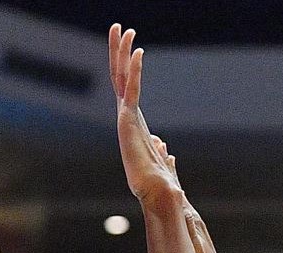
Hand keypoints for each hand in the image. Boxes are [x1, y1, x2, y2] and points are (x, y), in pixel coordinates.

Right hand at [108, 24, 180, 205]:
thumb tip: (165, 148)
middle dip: (117, 51)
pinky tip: (138, 53)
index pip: (127, 88)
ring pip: (120, 79)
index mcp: (134, 123)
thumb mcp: (162, 161)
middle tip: (117, 26)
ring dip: (121, 52)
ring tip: (123, 29)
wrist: (157, 195)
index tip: (130, 45)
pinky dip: (134, 72)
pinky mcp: (129, 124)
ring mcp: (125, 120)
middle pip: (118, 77)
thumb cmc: (159, 183)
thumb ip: (162, 152)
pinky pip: (131, 91)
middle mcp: (126, 118)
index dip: (126, 66)